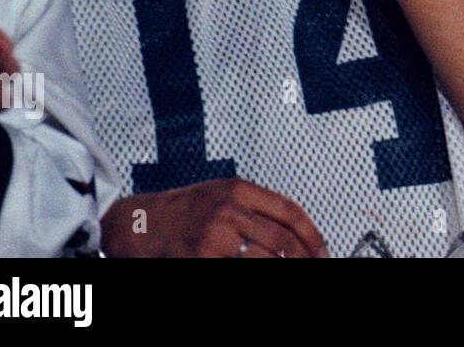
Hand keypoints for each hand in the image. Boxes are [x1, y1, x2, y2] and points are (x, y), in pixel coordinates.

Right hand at [102, 178, 327, 257]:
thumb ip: (256, 207)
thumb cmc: (184, 210)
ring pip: (265, 260)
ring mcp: (214, 237)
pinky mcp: (201, 259)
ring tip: (293, 271)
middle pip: (282, 241)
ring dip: (284, 268)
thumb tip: (295, 232)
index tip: (324, 251)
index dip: (313, 235)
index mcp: (239, 190)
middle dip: (303, 259)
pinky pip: (238, 272)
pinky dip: (256, 275)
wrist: (140, 224)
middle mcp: (229, 210)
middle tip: (314, 266)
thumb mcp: (222, 194)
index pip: (290, 212)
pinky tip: (263, 274)